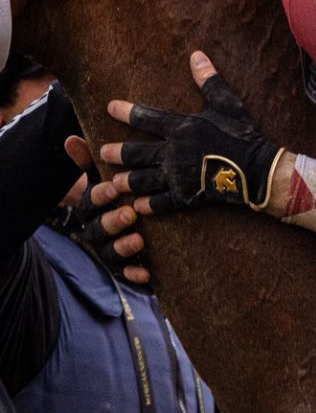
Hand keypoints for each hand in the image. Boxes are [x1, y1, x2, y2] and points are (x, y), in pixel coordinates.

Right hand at [61, 136, 150, 283]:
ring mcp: (109, 249)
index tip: (115, 187)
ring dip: (122, 247)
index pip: (91, 202)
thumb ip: (92, 160)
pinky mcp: (125, 265)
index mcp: (90, 208)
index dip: (100, 195)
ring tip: (139, 239)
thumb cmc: (121, 191)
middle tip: (131, 213)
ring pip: (109, 253)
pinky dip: (134, 274)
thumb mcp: (108, 175)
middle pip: (97, 230)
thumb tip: (70, 139)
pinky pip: (125, 273)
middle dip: (112, 221)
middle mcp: (95, 230)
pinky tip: (147, 273)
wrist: (134, 216)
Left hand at [102, 52, 282, 214]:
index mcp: (180, 128)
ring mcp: (178, 176)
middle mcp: (173, 152)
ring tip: (113, 183)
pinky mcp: (188, 195)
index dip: (126, 112)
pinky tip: (138, 206)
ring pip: (144, 179)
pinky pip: (163, 202)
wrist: (257, 169)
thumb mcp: (227, 103)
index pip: (146, 118)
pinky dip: (150, 205)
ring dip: (127, 180)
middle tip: (101, 152)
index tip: (109, 107)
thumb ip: (209, 81)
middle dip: (116, 152)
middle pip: (137, 152)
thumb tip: (197, 55)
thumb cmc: (242, 134)